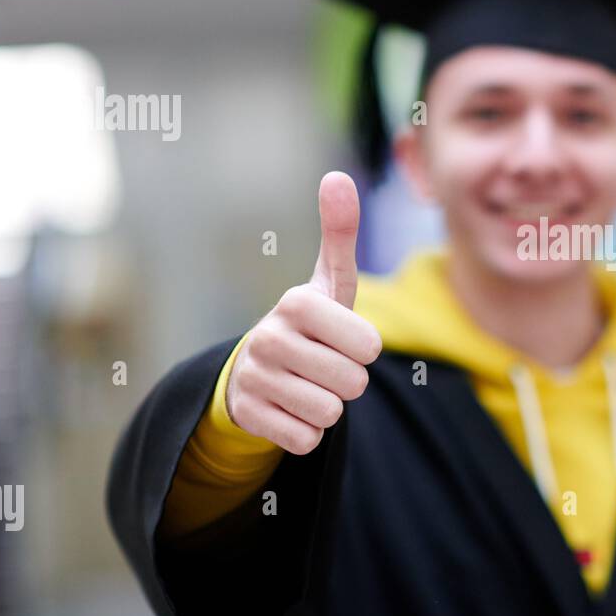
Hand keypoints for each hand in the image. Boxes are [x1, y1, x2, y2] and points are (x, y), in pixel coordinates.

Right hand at [226, 171, 381, 453]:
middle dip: (348, 380)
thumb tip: (338, 176)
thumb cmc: (308, 322)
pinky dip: (307, 431)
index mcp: (296, 303)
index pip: (368, 346)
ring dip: (328, 406)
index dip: (364, 348)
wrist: (253, 370)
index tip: (343, 338)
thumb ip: (340, 231)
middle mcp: (268, 338)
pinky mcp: (248, 418)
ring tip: (307, 384)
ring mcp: (254, 379)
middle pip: (353, 384)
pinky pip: (306, 440)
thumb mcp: (328, 280)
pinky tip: (289, 408)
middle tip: (325, 365)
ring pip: (330, 414)